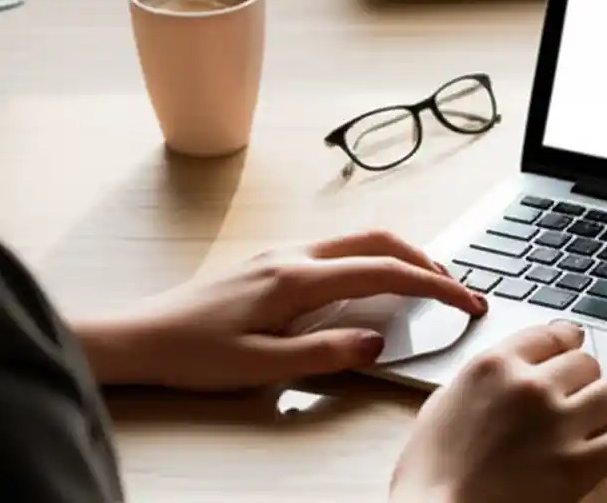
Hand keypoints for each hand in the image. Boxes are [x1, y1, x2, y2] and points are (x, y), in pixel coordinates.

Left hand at [73, 230, 485, 390]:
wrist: (139, 337)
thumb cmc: (192, 354)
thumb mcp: (262, 367)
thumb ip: (326, 354)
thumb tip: (377, 343)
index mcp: (297, 279)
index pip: (385, 271)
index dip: (435, 285)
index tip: (467, 301)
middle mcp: (294, 255)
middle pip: (380, 240)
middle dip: (428, 260)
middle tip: (458, 289)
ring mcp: (283, 253)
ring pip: (360, 239)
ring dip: (401, 256)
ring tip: (427, 285)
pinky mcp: (273, 262)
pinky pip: (339, 249)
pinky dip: (374, 259)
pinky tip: (375, 284)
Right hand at [389, 321, 606, 502]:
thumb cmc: (429, 475)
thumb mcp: (441, 406)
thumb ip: (480, 381)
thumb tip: (502, 373)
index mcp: (494, 367)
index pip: (550, 335)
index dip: (567, 340)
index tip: (573, 344)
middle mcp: (531, 387)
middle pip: (584, 361)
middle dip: (585, 375)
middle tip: (583, 387)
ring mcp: (559, 425)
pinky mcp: (579, 466)